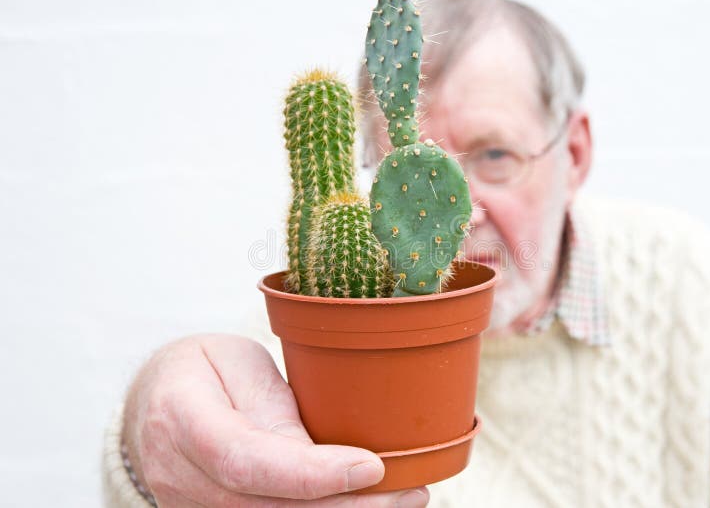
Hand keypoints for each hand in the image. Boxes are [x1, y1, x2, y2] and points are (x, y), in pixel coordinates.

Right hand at [122, 333, 428, 506]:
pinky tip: (365, 506)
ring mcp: (189, 507)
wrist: (152, 402)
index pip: (245, 460)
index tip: (372, 467)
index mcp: (181, 417)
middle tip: (411, 491)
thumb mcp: (240, 362)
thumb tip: (334, 460)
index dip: (310, 473)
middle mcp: (178, 475)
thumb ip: (276, 409)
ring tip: (404, 500)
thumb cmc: (203, 369)